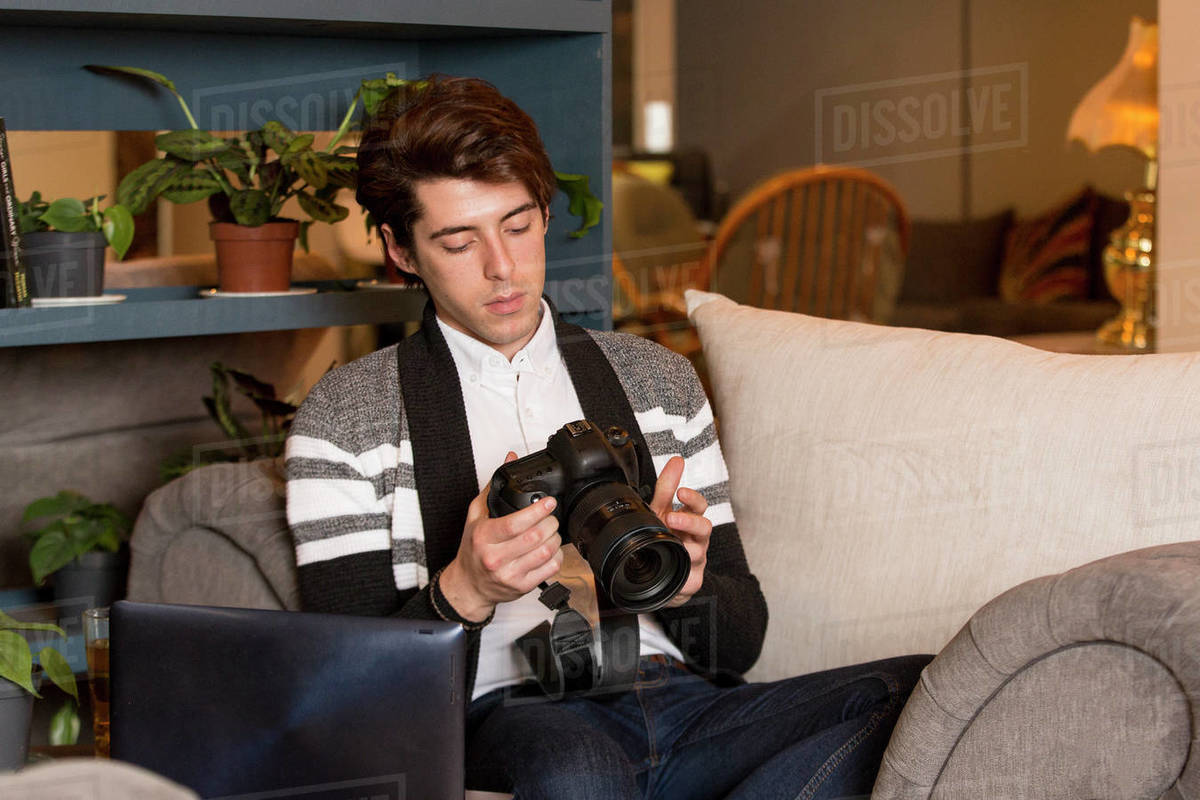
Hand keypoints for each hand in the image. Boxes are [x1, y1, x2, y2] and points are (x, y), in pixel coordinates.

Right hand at [438, 452, 564, 620]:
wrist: (468, 584)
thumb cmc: (472, 549)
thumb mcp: (475, 516)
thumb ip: (493, 487)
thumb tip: (510, 459)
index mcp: (484, 537)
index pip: (515, 523)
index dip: (537, 511)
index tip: (549, 502)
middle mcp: (496, 557)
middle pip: (535, 537)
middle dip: (550, 523)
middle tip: (551, 516)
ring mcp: (509, 574)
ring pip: (545, 553)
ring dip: (555, 538)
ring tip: (551, 531)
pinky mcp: (521, 586)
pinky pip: (549, 569)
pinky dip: (556, 556)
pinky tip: (550, 550)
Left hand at [648, 455, 711, 607]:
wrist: (662, 573)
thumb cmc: (665, 537)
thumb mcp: (660, 511)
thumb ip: (666, 487)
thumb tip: (677, 460)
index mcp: (690, 519)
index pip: (699, 505)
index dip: (693, 498)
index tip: (682, 492)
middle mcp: (697, 538)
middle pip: (704, 527)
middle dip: (690, 522)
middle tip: (672, 518)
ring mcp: (697, 559)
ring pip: (700, 552)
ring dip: (687, 547)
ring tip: (674, 544)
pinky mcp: (693, 580)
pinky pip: (692, 578)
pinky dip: (683, 573)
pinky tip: (675, 568)